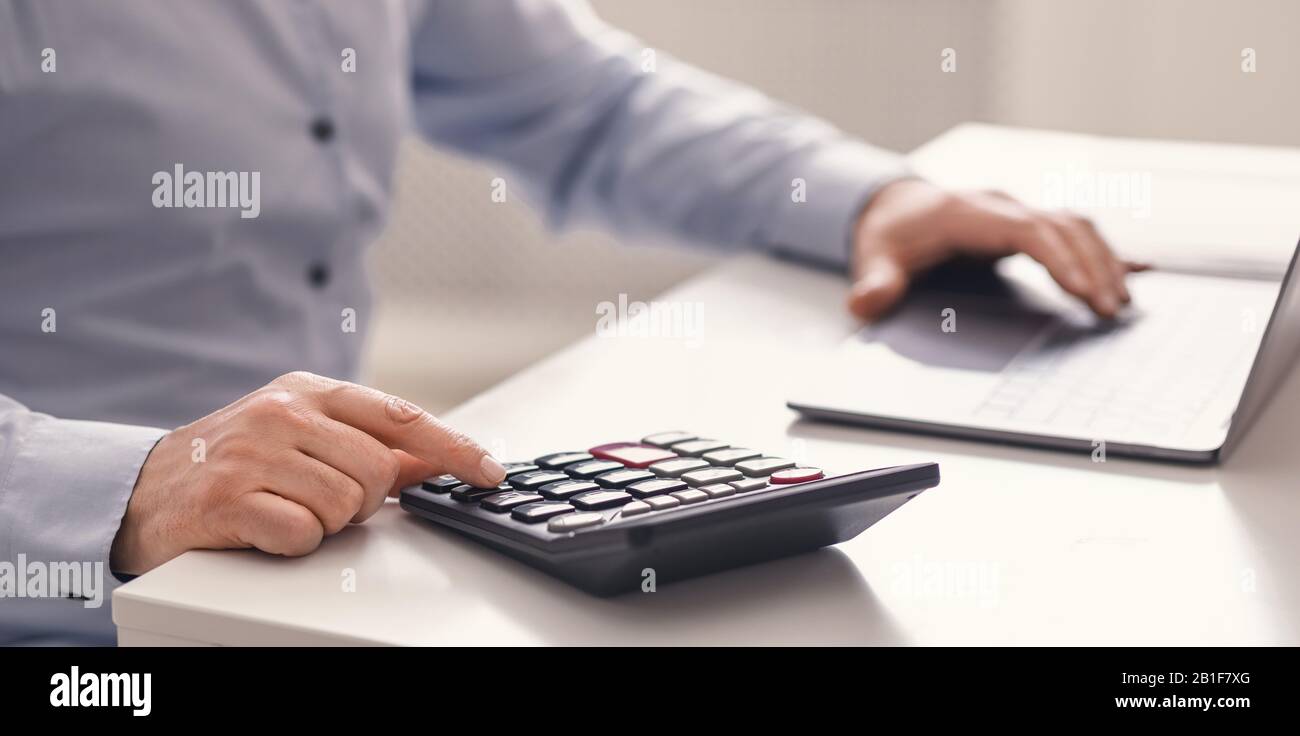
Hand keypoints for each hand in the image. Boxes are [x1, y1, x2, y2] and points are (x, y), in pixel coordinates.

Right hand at [109, 371, 505, 573]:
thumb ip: (365, 443)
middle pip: (377, 472)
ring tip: (285, 508)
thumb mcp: (299, 436)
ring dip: (324, 523)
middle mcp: (283, 412)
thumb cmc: (232, 463)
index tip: (490, 473)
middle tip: (319, 498)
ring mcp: (254, 453)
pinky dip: (293, 542)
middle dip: (360, 501)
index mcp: (309, 391)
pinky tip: (264, 528)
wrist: (142, 490)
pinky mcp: (229, 497)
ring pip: (345, 506)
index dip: (454, 448)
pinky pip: (303, 534)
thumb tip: (431, 461)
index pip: (401, 416)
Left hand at [847, 179, 1143, 320]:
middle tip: (1112, 311)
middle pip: (1063, 227)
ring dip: (1105, 261)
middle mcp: (1001, 205)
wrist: (892, 206)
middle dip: (1093, 268)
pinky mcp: (1027, 223)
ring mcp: (1018, 211)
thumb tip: (865, 303)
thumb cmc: (887, 235)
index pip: (1027, 230)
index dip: (1060, 258)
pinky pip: (1075, 231)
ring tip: (1123, 303)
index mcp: (967, 213)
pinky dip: (1106, 251)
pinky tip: (1139, 269)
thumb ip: (874, 283)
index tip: (1083, 292)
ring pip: (1076, 226)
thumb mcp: (873, 258)